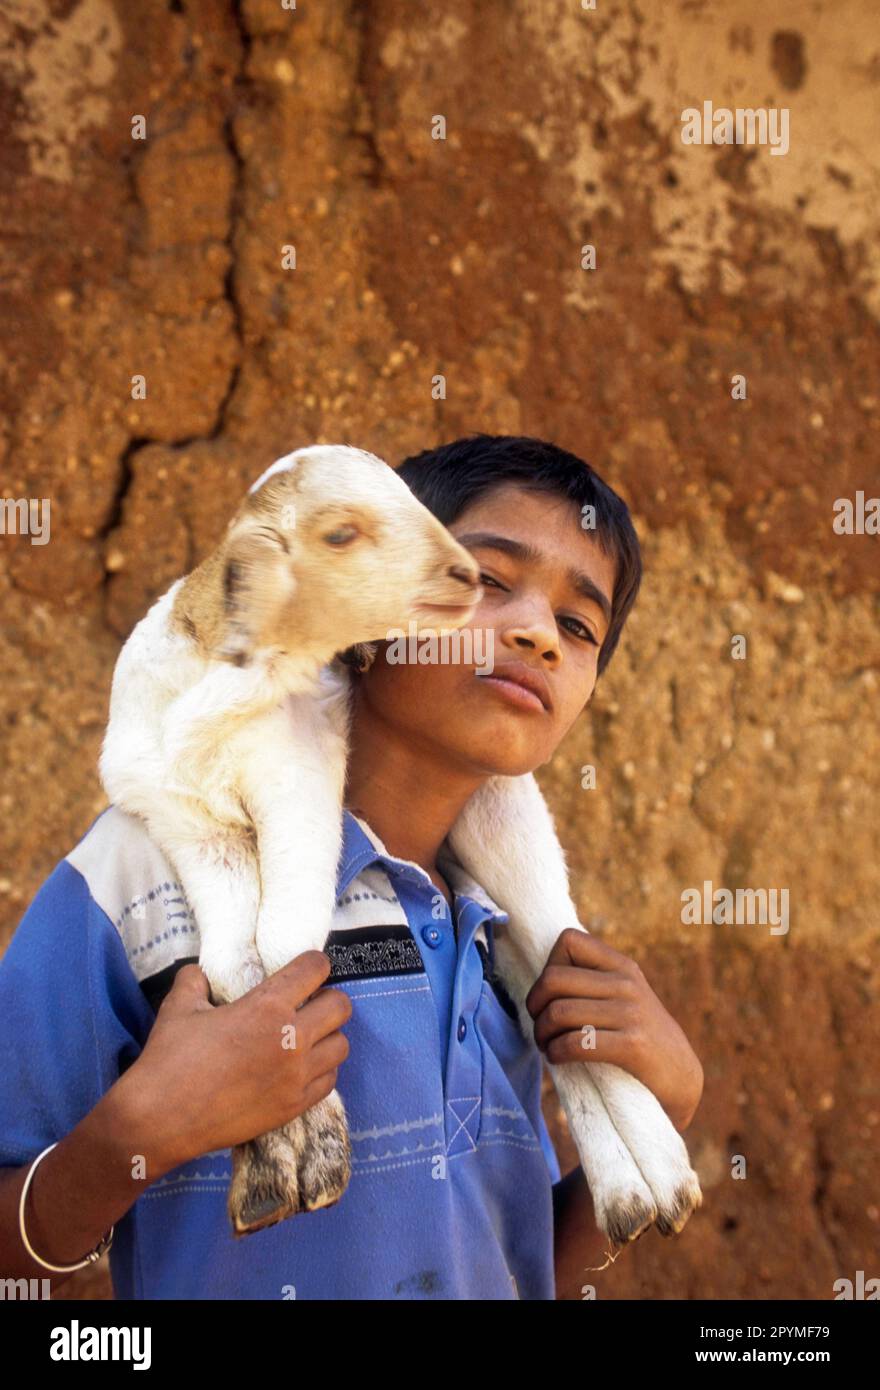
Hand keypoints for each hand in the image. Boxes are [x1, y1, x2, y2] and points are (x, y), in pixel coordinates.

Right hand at [117, 952, 351, 1172]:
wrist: (160, 1120)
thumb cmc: (169, 1058)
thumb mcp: (179, 1006)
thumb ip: (195, 980)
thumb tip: (200, 973)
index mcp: (267, 1006)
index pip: (315, 969)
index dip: (314, 963)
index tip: (307, 969)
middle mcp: (292, 1038)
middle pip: (341, 1006)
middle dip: (328, 999)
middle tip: (309, 1004)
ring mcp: (297, 1076)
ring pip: (341, 1045)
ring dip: (328, 1036)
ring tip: (308, 1037)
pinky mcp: (294, 1106)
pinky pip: (330, 1081)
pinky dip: (322, 1070)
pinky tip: (302, 1068)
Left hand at [525, 928, 702, 1130]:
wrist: (681, 1076)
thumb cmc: (638, 1036)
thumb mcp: (624, 996)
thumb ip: (594, 981)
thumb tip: (543, 978)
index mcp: (622, 966)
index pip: (569, 941)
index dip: (548, 969)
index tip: (552, 997)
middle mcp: (626, 983)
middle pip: (553, 979)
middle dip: (535, 1006)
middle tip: (540, 1027)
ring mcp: (630, 1013)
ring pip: (559, 1012)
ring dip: (542, 1034)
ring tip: (547, 1045)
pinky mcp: (632, 1046)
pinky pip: (575, 1043)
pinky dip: (556, 1052)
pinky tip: (558, 1058)